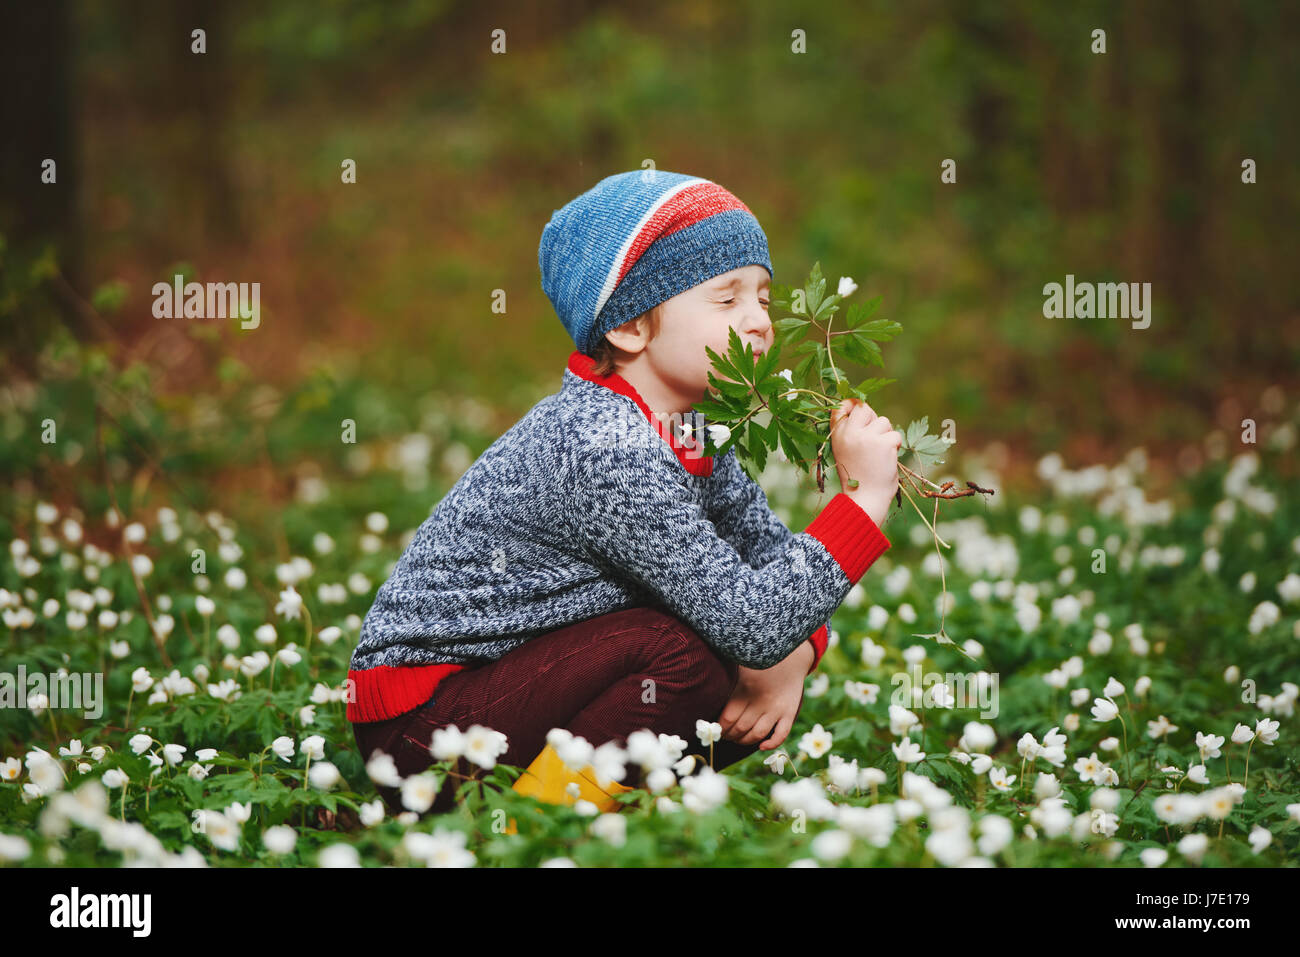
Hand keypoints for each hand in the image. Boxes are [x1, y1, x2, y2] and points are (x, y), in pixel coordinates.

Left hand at [717, 642, 812, 749]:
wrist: (791, 656)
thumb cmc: (759, 660)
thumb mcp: (740, 664)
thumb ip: (725, 678)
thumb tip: (703, 691)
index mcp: (745, 688)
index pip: (727, 718)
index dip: (719, 728)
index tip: (715, 728)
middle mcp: (761, 701)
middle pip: (741, 728)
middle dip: (729, 735)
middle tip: (724, 735)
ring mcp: (777, 708)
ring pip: (758, 734)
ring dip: (745, 741)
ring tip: (737, 739)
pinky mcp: (790, 712)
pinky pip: (781, 734)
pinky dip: (771, 743)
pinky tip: (761, 746)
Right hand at [829, 398, 901, 520]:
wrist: (865, 499)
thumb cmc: (857, 477)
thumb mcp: (844, 451)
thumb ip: (851, 432)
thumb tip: (867, 410)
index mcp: (837, 435)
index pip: (840, 407)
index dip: (852, 404)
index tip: (858, 409)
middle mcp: (849, 433)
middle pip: (864, 408)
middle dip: (873, 418)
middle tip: (875, 436)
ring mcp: (866, 437)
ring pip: (883, 421)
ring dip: (886, 435)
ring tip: (879, 453)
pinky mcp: (883, 443)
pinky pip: (895, 435)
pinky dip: (895, 446)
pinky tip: (887, 459)